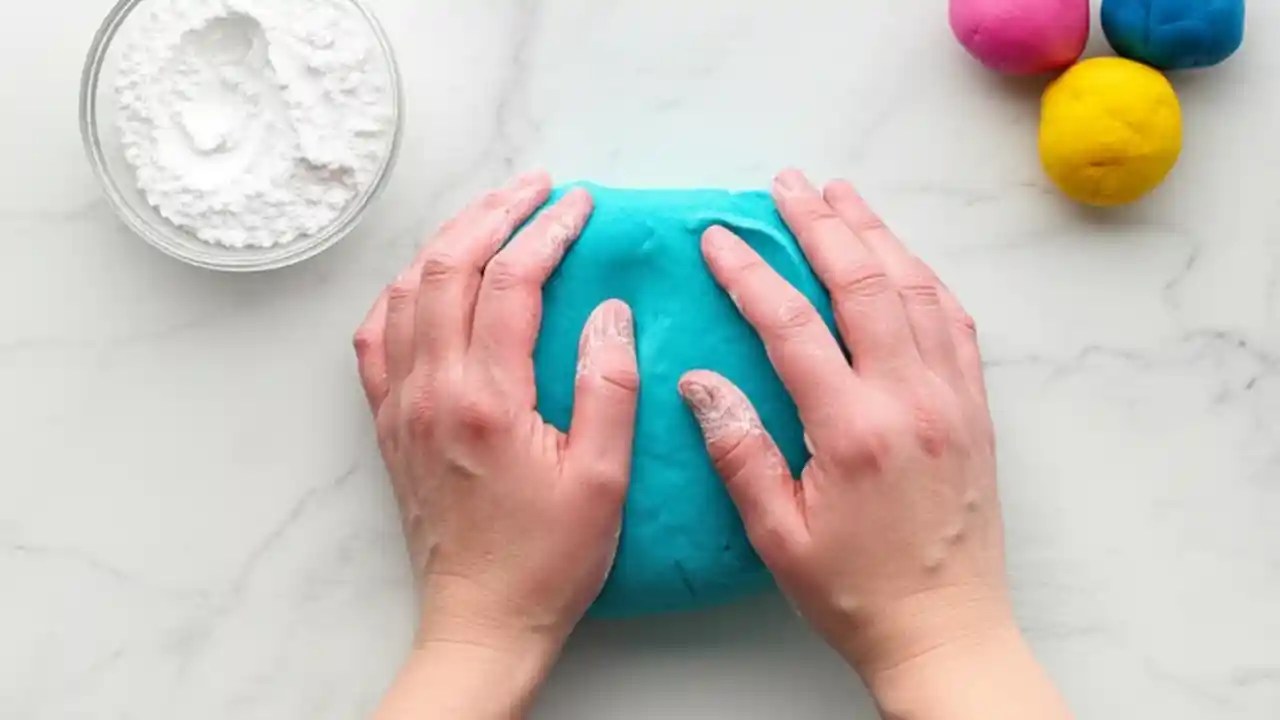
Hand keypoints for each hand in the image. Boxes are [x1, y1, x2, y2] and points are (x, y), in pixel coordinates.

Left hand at [354, 173, 638, 717]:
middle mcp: (431, 390)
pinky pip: (376, 338)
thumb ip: (608, 388)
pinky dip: (401, 293)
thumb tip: (607, 311)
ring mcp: (401, 405)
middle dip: (495, 212)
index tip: (582, 205)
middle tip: (537, 187)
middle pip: (448, 266)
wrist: (483, 620)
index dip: (549, 231)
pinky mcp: (389, 424)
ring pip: (407, 291)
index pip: (512, 281)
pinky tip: (424, 282)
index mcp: (486, 399)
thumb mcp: (602, 480)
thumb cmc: (548, 560)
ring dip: (447, 240)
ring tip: (490, 216)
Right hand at [680, 170, 1069, 717]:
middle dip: (820, 225)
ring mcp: (953, 399)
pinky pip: (954, 322)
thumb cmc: (856, 592)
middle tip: (787, 185)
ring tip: (841, 195)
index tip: (719, 238)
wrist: (946, 629)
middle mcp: (911, 400)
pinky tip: (902, 259)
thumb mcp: (779, 535)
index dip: (750, 272)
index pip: (793, 324)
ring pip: (917, 289)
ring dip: (876, 235)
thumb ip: (740, 452)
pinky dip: (924, 277)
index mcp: (854, 431)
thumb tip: (701, 381)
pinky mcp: (975, 409)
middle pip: (864, 284)